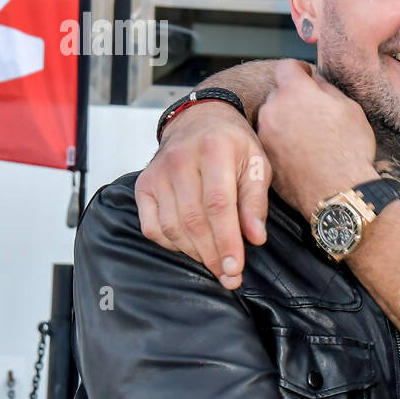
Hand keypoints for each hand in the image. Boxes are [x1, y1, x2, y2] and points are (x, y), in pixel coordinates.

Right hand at [137, 102, 269, 288]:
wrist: (199, 120)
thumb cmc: (234, 145)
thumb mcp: (257, 164)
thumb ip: (255, 201)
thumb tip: (255, 238)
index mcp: (214, 149)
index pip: (218, 205)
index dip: (226, 240)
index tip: (235, 268)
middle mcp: (180, 160)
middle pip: (194, 220)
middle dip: (213, 255)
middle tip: (229, 278)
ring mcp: (157, 173)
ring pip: (171, 227)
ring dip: (194, 253)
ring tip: (215, 265)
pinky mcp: (143, 185)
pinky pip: (152, 226)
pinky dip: (171, 244)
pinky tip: (192, 247)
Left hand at [257, 61, 379, 218]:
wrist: (338, 192)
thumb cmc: (349, 150)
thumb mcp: (350, 109)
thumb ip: (328, 88)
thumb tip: (316, 81)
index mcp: (295, 91)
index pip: (287, 66)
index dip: (299, 69)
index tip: (307, 76)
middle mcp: (273, 109)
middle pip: (278, 93)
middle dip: (293, 98)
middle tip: (313, 112)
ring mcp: (265, 135)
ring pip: (272, 118)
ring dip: (286, 121)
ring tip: (308, 137)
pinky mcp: (264, 156)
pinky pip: (271, 140)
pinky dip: (282, 142)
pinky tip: (302, 153)